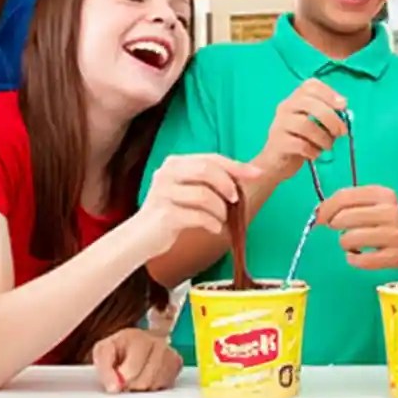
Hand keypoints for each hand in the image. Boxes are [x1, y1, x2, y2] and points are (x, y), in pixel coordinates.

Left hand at [91, 328, 182, 393]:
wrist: (132, 346)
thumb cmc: (118, 350)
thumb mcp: (102, 353)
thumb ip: (104, 369)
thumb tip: (115, 387)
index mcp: (135, 337)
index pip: (131, 369)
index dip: (122, 381)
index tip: (116, 384)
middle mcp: (156, 341)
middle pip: (144, 380)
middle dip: (132, 386)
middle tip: (126, 381)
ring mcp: (169, 352)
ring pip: (155, 384)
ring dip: (143, 388)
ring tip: (136, 379)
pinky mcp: (177, 363)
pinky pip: (166, 384)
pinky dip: (155, 387)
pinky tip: (148, 379)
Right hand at [135, 154, 261, 257]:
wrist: (140, 238)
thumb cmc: (170, 213)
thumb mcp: (187, 191)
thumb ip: (209, 182)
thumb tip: (245, 177)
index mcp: (174, 163)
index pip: (211, 158)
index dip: (236, 165)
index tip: (257, 174)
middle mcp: (166, 173)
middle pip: (206, 169)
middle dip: (228, 184)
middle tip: (236, 200)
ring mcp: (163, 193)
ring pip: (204, 195)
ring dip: (220, 210)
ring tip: (221, 220)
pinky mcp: (164, 215)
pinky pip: (198, 216)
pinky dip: (212, 223)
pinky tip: (214, 229)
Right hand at [256, 79, 347, 178]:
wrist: (277, 162)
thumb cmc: (301, 139)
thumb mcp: (316, 124)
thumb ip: (328, 114)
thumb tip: (343, 107)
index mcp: (296, 98)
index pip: (310, 86)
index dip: (329, 93)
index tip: (343, 105)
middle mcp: (286, 107)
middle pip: (309, 104)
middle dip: (330, 118)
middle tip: (341, 132)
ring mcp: (280, 124)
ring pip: (305, 125)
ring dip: (323, 137)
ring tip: (327, 146)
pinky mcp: (278, 143)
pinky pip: (300, 144)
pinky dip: (313, 150)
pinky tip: (314, 154)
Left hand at [316, 185, 397, 270]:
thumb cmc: (392, 223)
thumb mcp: (378, 204)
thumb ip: (351, 204)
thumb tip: (319, 213)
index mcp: (384, 194)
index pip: (345, 196)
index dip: (326, 207)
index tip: (320, 216)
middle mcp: (390, 212)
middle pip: (343, 217)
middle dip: (334, 225)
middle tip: (340, 230)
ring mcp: (393, 235)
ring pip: (349, 239)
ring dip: (345, 243)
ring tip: (354, 243)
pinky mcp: (394, 257)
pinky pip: (359, 260)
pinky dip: (353, 259)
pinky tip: (359, 255)